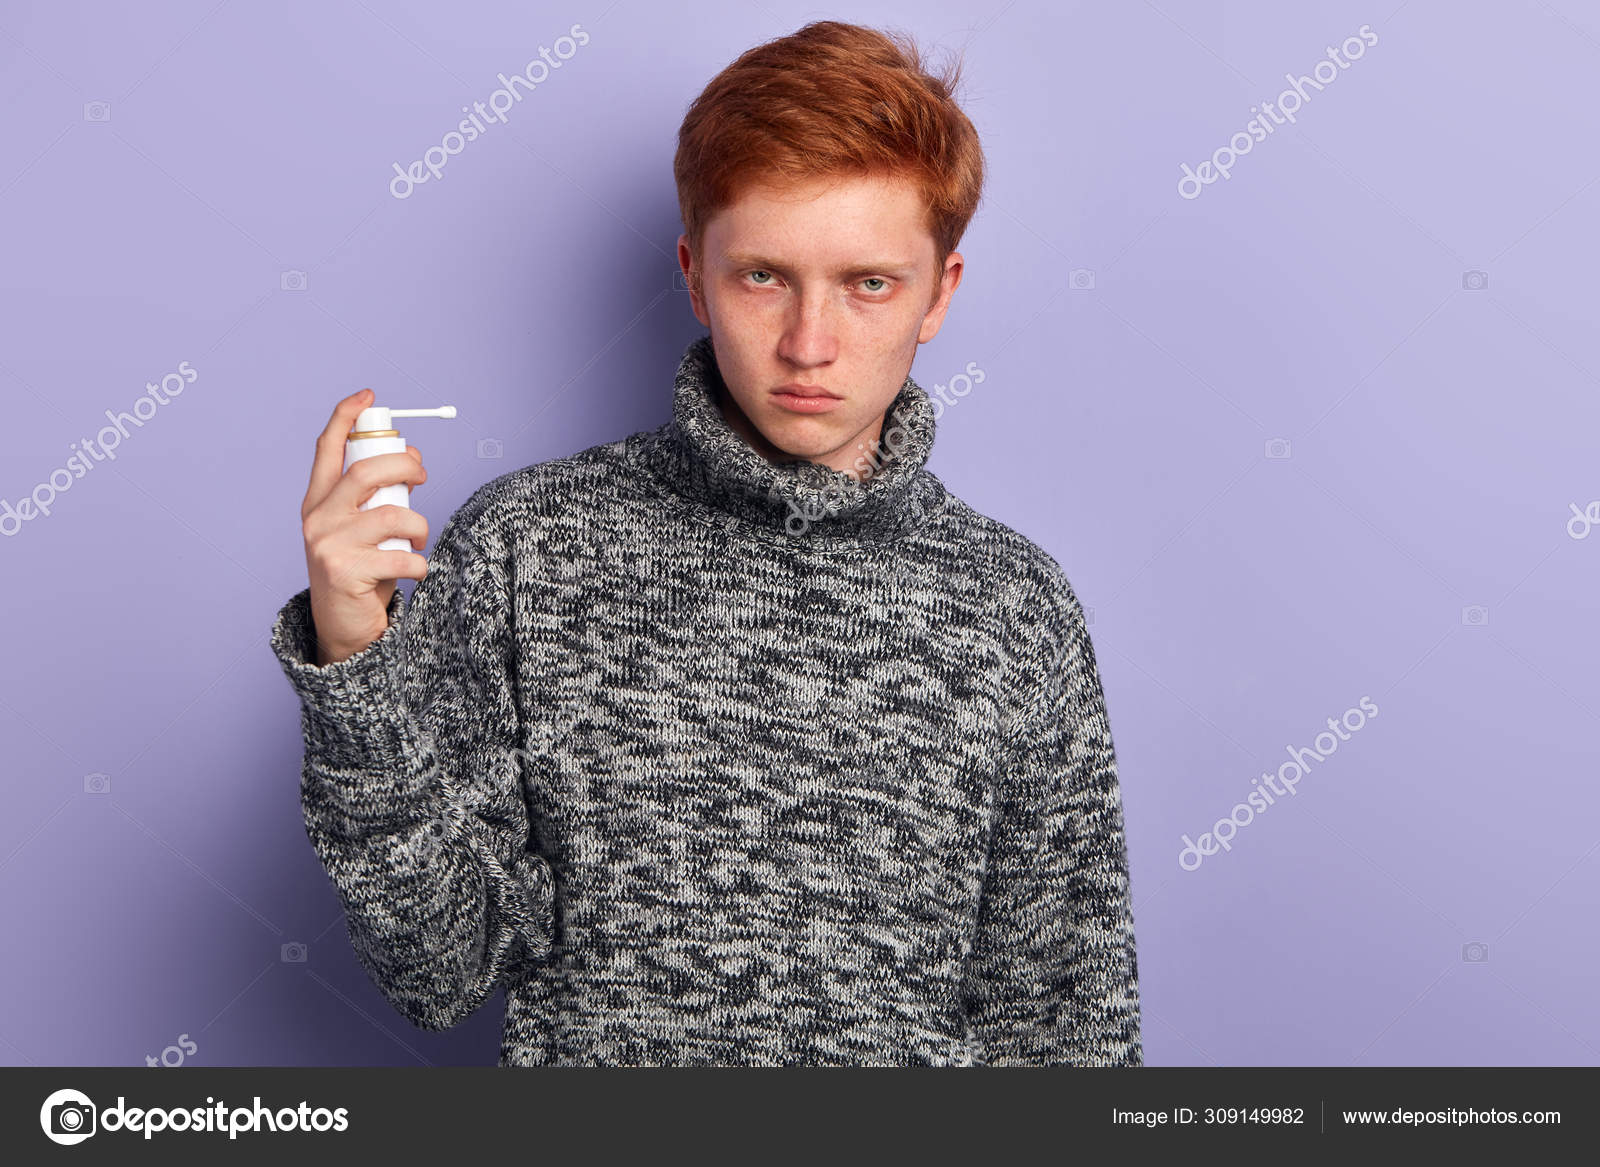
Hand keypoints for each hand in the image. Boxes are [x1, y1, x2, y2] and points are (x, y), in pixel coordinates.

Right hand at [301, 388, 430, 665]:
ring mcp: (328, 544)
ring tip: (420, 541)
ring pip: (393, 515)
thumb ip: (381, 495)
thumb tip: (413, 458)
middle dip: (405, 466)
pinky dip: (420, 565)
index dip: (346, 416)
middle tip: (423, 475)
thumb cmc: (362, 571)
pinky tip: (415, 572)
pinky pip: (402, 556)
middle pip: (367, 471)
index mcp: (318, 501)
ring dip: (420, 527)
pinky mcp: (344, 571)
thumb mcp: (365, 528)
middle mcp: (317, 518)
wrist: (345, 628)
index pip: (327, 447)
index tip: (369, 395)